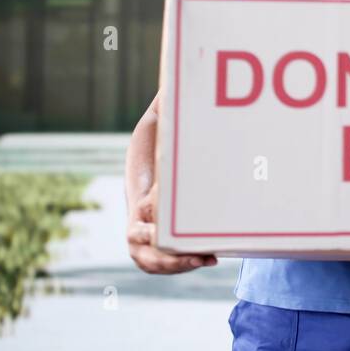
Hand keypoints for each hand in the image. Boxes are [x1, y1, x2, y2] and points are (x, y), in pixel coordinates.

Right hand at [124, 91, 216, 274]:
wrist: (146, 168)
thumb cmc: (156, 147)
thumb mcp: (159, 127)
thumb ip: (165, 110)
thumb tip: (172, 84)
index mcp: (138, 201)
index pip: (137, 225)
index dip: (152, 232)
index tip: (170, 231)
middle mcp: (137, 224)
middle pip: (143, 251)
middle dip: (168, 258)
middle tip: (198, 254)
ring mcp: (146, 239)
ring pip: (153, 263)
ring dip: (177, 266)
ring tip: (207, 258)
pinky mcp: (161, 246)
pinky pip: (166, 264)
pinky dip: (183, 266)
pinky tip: (212, 257)